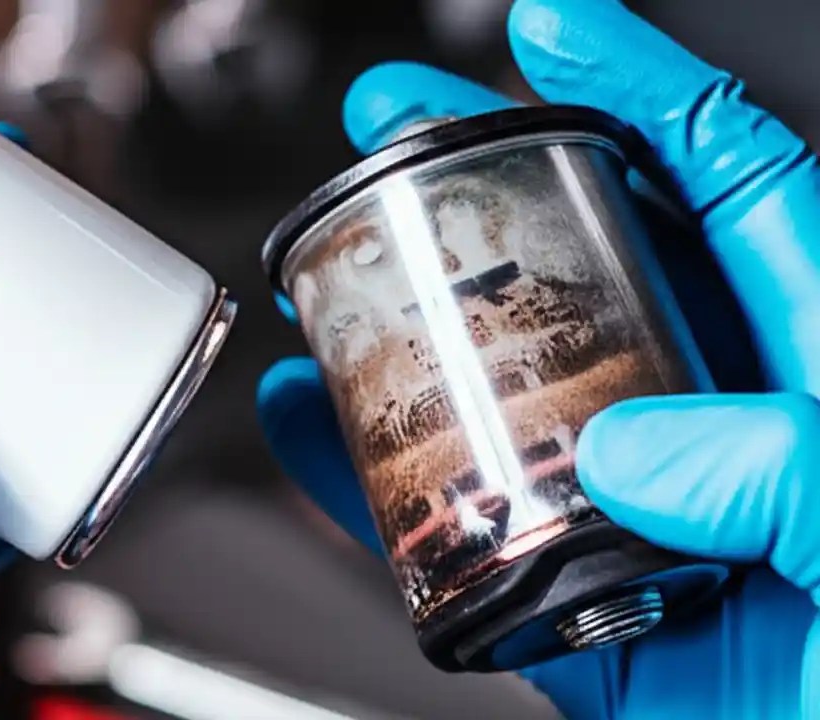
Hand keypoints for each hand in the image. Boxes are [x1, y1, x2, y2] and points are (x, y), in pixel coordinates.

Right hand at [259, 0, 819, 716]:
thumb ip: (791, 473)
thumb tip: (642, 450)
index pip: (727, 183)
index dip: (636, 89)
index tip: (547, 28)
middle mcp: (723, 429)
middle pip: (585, 269)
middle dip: (482, 184)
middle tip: (391, 134)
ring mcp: (643, 519)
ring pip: (502, 398)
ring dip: (405, 334)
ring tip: (329, 273)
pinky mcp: (584, 612)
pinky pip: (461, 540)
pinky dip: (377, 492)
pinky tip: (318, 434)